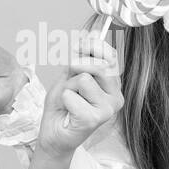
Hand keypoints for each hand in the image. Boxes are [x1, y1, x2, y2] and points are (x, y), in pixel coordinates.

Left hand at [37, 33, 122, 159]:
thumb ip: (82, 56)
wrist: (53, 134)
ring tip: (69, 101)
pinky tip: (68, 112)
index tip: (77, 50)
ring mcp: (108, 109)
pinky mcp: (95, 119)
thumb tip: (92, 34)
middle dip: (76, 66)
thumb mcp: (70, 74)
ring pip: (84, 78)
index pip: (111, 55)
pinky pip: (72, 95)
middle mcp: (116, 96)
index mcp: (113, 84)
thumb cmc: (62, 106)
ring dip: (68, 87)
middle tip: (67, 82)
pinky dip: (64, 100)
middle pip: (99, 65)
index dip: (92, 47)